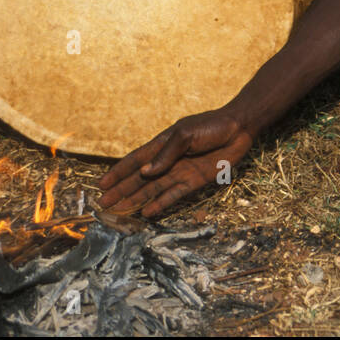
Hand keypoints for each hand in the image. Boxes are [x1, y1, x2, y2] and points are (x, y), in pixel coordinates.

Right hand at [96, 107, 254, 217]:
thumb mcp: (186, 135)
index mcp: (162, 144)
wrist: (239, 129)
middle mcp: (168, 161)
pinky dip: (160, 204)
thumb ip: (166, 154)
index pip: (135, 160)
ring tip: (119, 212)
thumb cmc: (212, 126)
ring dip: (136, 200)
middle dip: (121, 191)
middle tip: (103, 204)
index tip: (100, 184)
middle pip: (140, 179)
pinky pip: (174, 195)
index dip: (118, 172)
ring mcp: (180, 172)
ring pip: (153, 190)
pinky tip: (146, 213)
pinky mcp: (195, 182)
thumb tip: (145, 172)